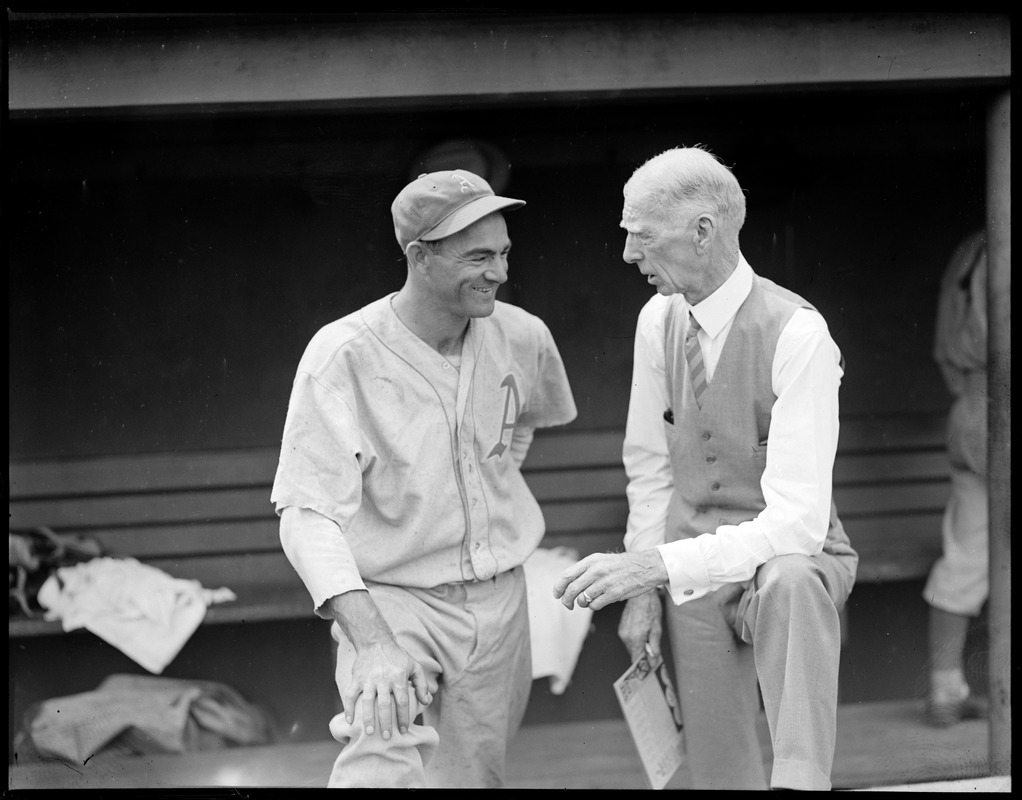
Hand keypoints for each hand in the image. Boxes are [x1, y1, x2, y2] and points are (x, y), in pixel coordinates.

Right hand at [328, 590, 435, 739]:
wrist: (375, 641)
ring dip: (368, 718)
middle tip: (386, 737)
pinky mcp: (356, 678)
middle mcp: (383, 679)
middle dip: (386, 722)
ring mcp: (368, 679)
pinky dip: (348, 708)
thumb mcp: (414, 666)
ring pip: (367, 701)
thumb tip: (426, 701)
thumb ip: (421, 684)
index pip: (402, 701)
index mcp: (399, 678)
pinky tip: (349, 720)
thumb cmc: (397, 657)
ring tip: (369, 733)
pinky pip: (350, 694)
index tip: (404, 730)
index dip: (403, 717)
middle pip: (385, 704)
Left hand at [552, 549, 667, 610]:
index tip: (557, 595)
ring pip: (583, 599)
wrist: (645, 567)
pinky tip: (598, 602)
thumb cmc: (620, 565)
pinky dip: (593, 607)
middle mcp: (596, 570)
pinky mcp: (614, 593)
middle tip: (568, 605)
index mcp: (591, 561)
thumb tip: (567, 585)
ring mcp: (605, 582)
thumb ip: (585, 570)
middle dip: (566, 600)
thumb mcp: (601, 560)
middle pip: (572, 590)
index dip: (558, 587)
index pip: (566, 575)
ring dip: (582, 604)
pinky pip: (595, 606)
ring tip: (587, 601)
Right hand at [618, 590, 663, 662]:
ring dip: (640, 646)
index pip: (636, 660)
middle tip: (653, 650)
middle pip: (634, 654)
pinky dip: (636, 640)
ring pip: (631, 647)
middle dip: (643, 655)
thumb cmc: (651, 608)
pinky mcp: (621, 628)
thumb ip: (654, 647)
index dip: (642, 666)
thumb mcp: (657, 628)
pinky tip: (643, 631)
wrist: (641, 593)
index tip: (649, 669)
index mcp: (635, 639)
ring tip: (649, 636)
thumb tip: (652, 661)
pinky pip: (628, 640)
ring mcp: (622, 632)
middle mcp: (625, 637)